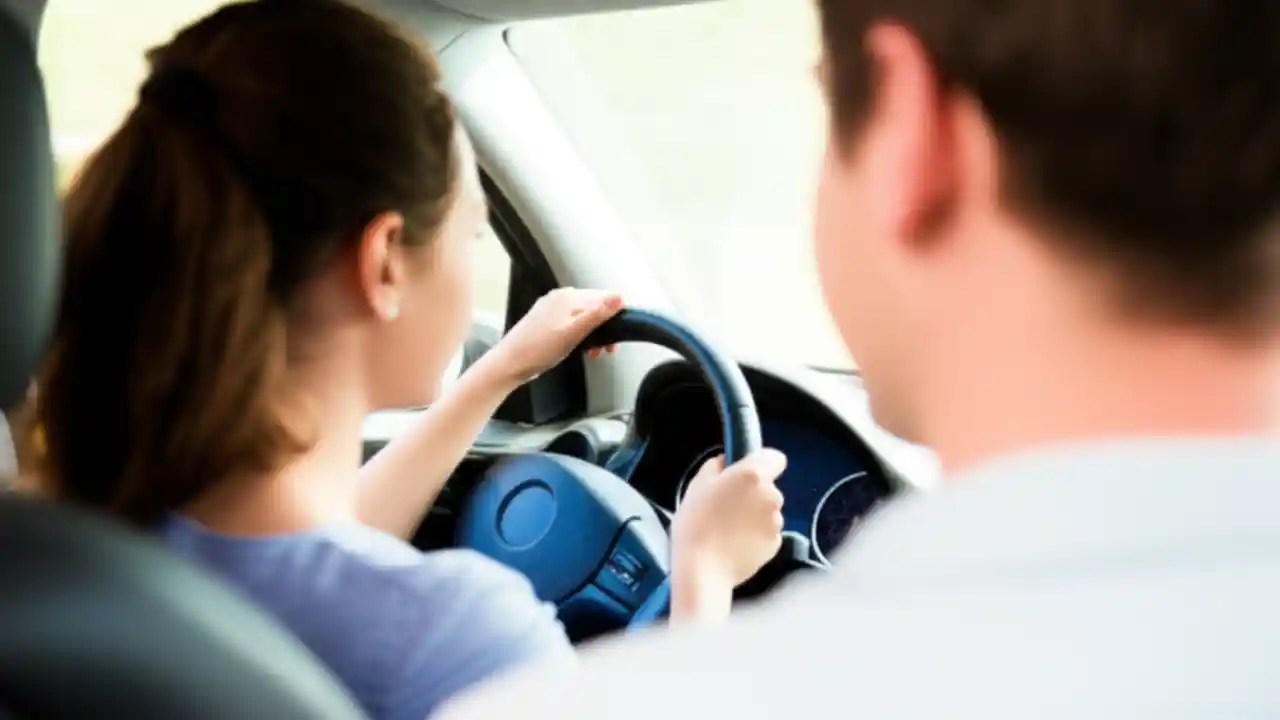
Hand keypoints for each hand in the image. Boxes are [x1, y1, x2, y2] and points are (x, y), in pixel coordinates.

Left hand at [482, 288, 622, 386]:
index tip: (618, 338)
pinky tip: (581, 349)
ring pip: (584, 316)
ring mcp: (552, 309)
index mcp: (568, 296)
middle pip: (595, 306)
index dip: (616, 316)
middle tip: (608, 350)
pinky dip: (582, 335)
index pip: (604, 297)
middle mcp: (561, 297)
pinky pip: (573, 323)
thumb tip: (620, 297)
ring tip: (596, 353)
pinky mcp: (547, 321)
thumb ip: (596, 314)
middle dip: (606, 327)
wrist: (509, 364)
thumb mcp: (573, 333)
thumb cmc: (540, 349)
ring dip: (595, 334)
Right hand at [670, 449, 786, 598]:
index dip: (762, 463)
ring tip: (730, 530)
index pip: (775, 457)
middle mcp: (772, 496)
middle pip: (769, 487)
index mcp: (753, 475)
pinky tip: (737, 545)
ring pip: (768, 511)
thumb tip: (727, 463)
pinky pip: (768, 533)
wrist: (702, 571)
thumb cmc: (695, 523)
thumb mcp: (697, 485)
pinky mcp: (777, 545)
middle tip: (728, 507)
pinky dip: (757, 536)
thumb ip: (716, 467)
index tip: (745, 475)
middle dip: (754, 494)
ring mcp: (777, 522)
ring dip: (755, 516)